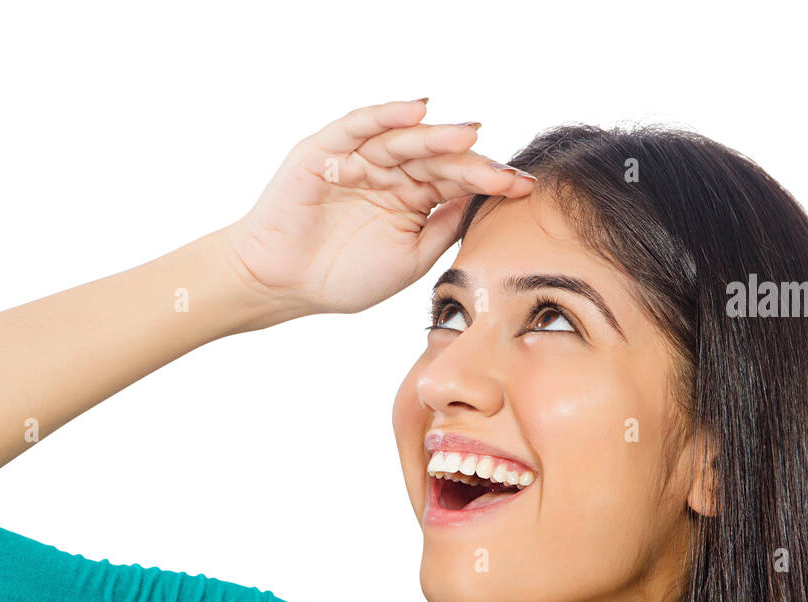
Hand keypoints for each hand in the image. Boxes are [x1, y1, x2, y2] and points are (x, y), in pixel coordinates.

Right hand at [219, 98, 536, 327]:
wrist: (283, 284)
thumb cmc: (341, 278)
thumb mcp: (409, 258)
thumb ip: (444, 228)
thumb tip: (484, 201)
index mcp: (411, 198)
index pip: (456, 181)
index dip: (489, 182)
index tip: (524, 189)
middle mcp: (390, 173)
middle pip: (438, 157)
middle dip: (474, 163)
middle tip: (506, 170)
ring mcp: (359, 158)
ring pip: (405, 140)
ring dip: (438, 135)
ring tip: (470, 134)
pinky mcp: (327, 150)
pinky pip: (361, 125)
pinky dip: (388, 114)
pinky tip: (417, 111)